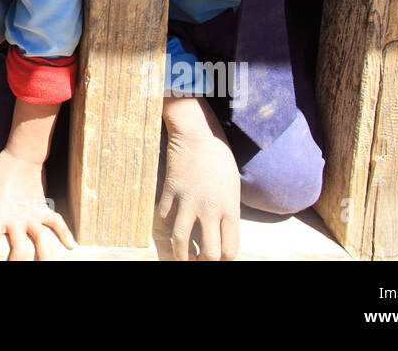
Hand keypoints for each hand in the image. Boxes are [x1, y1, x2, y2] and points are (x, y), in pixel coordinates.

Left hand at [0, 150, 75, 259]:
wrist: (23, 155)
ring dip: (44, 257)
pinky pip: (57, 223)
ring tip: (44, 266)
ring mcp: (32, 215)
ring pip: (42, 243)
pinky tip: (71, 246)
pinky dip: (66, 234)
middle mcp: (17, 220)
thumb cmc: (1, 168)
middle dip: (16, 264)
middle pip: (20, 252)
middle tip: (11, 268)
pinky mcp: (44, 208)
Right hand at [158, 95, 239, 260]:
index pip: (230, 248)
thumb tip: (223, 229)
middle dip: (205, 263)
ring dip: (180, 255)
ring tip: (181, 258)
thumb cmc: (219, 156)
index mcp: (230, 208)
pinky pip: (165, 217)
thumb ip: (228, 209)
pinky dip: (165, 225)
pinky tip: (168, 227)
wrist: (197, 134)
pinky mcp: (170, 192)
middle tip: (200, 262)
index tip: (220, 261)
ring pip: (181, 240)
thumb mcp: (232, 185)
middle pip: (209, 252)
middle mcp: (210, 209)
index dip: (225, 261)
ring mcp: (188, 202)